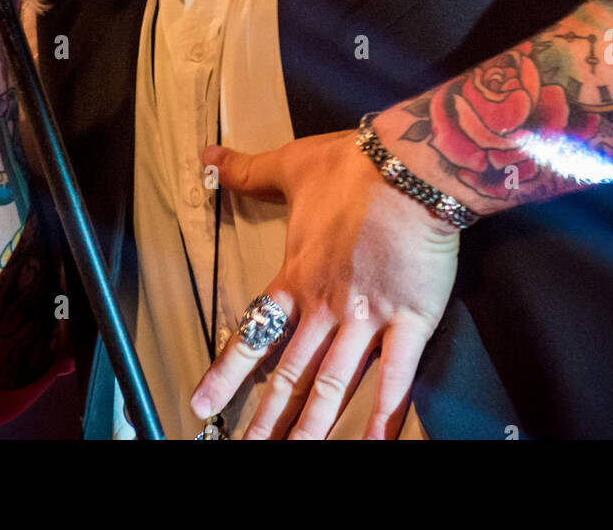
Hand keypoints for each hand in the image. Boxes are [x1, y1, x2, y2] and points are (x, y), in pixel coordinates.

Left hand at [190, 131, 460, 439]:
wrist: (410, 168)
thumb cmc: (353, 166)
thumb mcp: (293, 165)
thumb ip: (249, 170)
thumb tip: (211, 157)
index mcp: (298, 276)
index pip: (254, 334)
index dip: (226, 373)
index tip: (203, 405)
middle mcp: (326, 306)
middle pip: (291, 374)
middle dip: (267, 419)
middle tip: (248, 449)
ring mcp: (367, 317)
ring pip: (333, 384)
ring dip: (313, 426)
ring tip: (297, 455)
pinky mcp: (409, 319)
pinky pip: (397, 376)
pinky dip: (386, 413)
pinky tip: (377, 441)